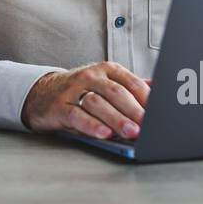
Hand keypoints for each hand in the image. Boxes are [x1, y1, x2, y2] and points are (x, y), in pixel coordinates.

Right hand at [21, 62, 149, 140]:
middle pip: (116, 93)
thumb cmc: (81, 91)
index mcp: (107, 70)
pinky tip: (104, 133)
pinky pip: (77, 116)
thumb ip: (131, 88)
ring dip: (116, 119)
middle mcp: (90, 77)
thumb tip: (159, 90)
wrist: (43, 92)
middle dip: (134, 110)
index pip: (131, 82)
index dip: (147, 99)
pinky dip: (92, 125)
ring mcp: (74, 91)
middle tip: (147, 126)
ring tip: (130, 132)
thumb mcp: (106, 84)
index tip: (159, 114)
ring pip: (98, 104)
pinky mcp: (60, 106)